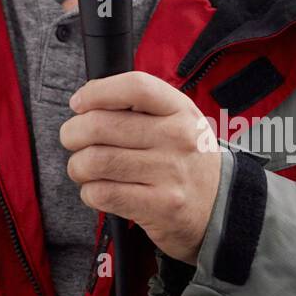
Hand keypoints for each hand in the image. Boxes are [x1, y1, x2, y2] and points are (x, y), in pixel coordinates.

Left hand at [60, 70, 221, 263]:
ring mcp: (170, 173)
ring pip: (96, 161)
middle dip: (73, 133)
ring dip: (78, 166)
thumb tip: (86, 101)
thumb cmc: (186, 159)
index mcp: (180, 110)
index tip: (79, 103)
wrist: (223, 208)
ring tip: (83, 168)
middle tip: (72, 139)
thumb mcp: (178, 121)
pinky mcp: (160, 206)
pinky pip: (103, 193)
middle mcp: (177, 138)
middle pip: (101, 125)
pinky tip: (97, 190)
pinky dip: (89, 192)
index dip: (96, 92)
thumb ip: (139, 107)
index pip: (134, 87)